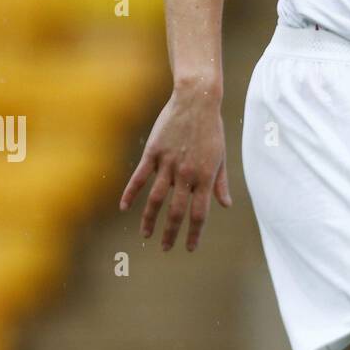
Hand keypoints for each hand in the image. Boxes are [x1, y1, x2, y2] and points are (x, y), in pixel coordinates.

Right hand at [119, 82, 231, 251]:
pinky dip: (131, 194)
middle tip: (165, 248)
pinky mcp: (153, 153)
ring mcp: (168, 164)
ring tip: (146, 235)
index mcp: (206, 176)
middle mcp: (187, 174)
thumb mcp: (222, 156)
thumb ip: (221, 182)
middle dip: (170, 233)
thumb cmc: (212, 129)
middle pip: (176, 211)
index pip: (200, 213)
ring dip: (149, 220)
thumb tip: (225, 205)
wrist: (197, 100)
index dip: (194, 233)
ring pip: (155, 199)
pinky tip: (124, 208)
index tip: (190, 248)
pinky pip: (140, 177)